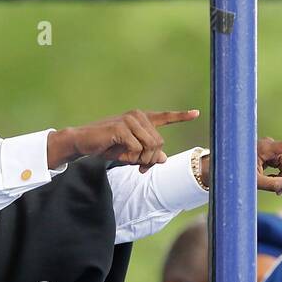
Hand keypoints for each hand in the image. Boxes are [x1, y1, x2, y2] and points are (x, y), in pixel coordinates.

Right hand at [48, 109, 200, 170]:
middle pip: (159, 143)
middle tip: (141, 168)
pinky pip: (136, 149)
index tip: (197, 113)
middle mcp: (138, 115)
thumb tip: (163, 159)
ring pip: (150, 147)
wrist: (84, 142)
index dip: (181, 116)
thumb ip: (147, 154)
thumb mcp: (130, 152)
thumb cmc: (107, 146)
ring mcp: (130, 119)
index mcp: (142, 118)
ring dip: (140, 160)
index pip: (165, 117)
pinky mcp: (121, 127)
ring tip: (127, 159)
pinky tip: (118, 154)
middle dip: (151, 159)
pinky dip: (129, 158)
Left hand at [197, 136, 281, 193]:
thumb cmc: (234, 173)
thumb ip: (273, 184)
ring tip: (272, 190)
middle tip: (278, 194)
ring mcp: (268, 150)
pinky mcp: (267, 155)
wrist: (219, 168)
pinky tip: (270, 182)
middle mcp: (269, 146)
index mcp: (266, 148)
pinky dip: (278, 176)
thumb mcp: (253, 182)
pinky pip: (280, 166)